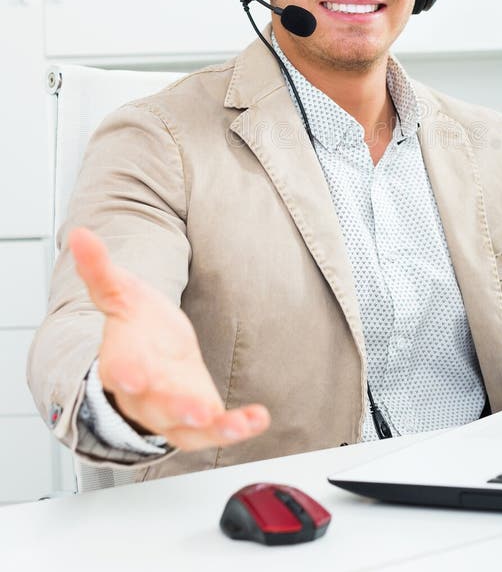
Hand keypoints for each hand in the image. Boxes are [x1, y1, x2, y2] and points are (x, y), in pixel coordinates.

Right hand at [69, 227, 269, 449]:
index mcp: (122, 362)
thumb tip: (80, 234)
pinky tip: (259, 418)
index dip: (125, 373)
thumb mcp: (120, 293)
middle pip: (156, 405)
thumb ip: (100, 269)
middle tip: (197, 411)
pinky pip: (216, 429)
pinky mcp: (199, 419)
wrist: (150, 359)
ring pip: (185, 427)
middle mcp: (145, 394)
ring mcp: (172, 412)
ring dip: (210, 426)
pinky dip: (238, 427)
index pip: (120, 369)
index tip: (130, 376)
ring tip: (234, 424)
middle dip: (176, 408)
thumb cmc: (136, 327)